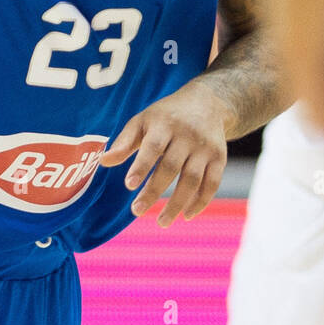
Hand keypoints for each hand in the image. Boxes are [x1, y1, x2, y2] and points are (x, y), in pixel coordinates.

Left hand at [99, 81, 231, 227]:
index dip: (141, 166)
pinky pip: (212, 183)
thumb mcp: (144, 120)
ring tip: (162, 222)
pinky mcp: (219, 157)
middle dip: (154, 191)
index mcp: (165, 123)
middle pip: (171, 166)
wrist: (208, 102)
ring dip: (177, 203)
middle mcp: (187, 135)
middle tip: (137, 211)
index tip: (129, 185)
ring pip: (193, 179)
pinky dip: (201, 202)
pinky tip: (186, 216)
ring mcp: (205, 147)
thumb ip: (125, 142)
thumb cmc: (166, 116)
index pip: (153, 146)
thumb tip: (104, 162)